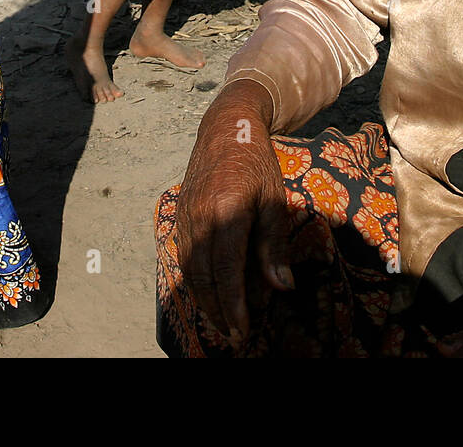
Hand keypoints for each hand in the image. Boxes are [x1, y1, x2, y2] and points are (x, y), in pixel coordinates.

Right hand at [174, 80, 293, 345]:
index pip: (227, 271)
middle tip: (232, 335)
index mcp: (228, 212)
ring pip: (189, 268)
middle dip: (217, 310)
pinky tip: (206, 291)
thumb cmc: (257, 162)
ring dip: (203, 299)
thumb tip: (282, 287)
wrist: (226, 127)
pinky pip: (183, 254)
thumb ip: (273, 246)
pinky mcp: (180, 213)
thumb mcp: (273, 201)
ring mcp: (186, 215)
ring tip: (220, 321)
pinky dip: (193, 279)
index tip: (243, 330)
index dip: (234, 305)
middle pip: (203, 276)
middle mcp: (201, 217)